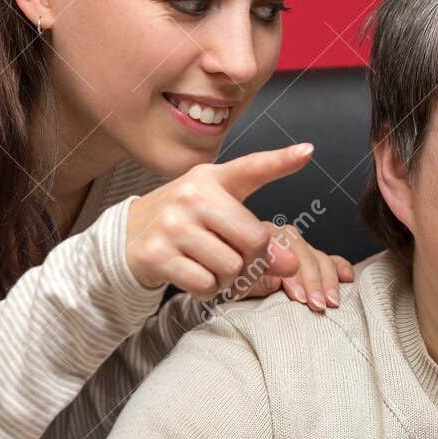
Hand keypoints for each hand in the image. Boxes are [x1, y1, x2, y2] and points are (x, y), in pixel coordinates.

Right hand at [125, 143, 319, 300]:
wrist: (130, 236)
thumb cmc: (187, 222)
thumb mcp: (219, 211)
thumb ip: (260, 233)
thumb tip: (292, 265)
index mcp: (211, 178)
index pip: (251, 168)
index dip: (281, 161)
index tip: (307, 151)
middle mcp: (192, 195)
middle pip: (254, 241)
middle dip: (252, 258)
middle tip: (234, 254)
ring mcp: (172, 225)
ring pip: (231, 267)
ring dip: (228, 276)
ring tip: (210, 262)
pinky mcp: (158, 254)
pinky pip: (206, 284)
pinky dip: (208, 287)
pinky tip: (194, 272)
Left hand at [233, 220, 354, 310]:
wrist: (228, 285)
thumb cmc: (232, 286)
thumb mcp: (237, 285)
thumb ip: (254, 279)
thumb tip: (277, 279)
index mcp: (259, 238)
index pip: (283, 247)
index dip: (294, 273)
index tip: (299, 296)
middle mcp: (279, 237)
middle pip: (303, 250)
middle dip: (314, 279)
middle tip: (317, 304)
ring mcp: (296, 248)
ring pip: (318, 256)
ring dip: (328, 280)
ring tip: (331, 302)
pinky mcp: (309, 260)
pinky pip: (330, 259)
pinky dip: (340, 267)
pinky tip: (348, 278)